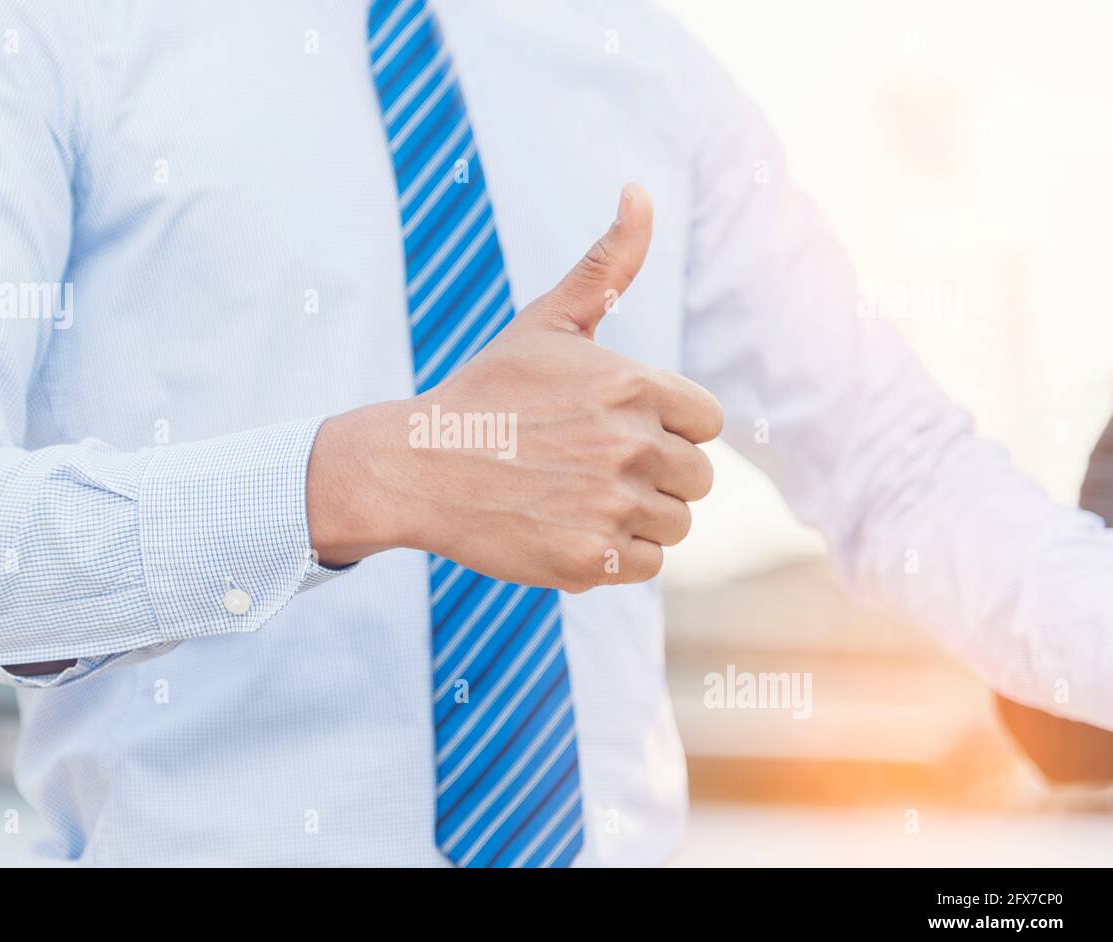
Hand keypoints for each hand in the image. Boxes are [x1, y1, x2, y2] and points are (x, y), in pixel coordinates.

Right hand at [309, 183, 721, 591]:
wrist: (418, 466)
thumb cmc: (487, 392)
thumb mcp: (548, 322)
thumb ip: (607, 264)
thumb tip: (639, 190)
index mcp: (632, 385)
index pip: (707, 423)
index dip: (669, 427)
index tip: (618, 428)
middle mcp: (629, 447)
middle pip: (696, 478)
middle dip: (655, 475)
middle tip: (590, 466)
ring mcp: (609, 508)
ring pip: (675, 526)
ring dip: (638, 518)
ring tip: (578, 497)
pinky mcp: (588, 561)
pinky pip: (645, 566)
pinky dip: (615, 556)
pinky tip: (570, 529)